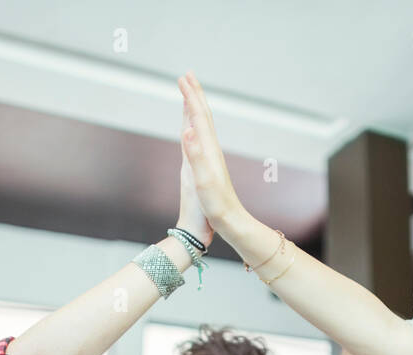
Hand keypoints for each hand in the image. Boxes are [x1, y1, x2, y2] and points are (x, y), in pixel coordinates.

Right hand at [177, 71, 243, 229]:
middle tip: (187, 75)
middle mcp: (211, 150)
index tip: (182, 78)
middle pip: (203, 116)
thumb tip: (188, 130)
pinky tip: (192, 128)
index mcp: (209, 150)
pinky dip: (194, 127)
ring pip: (202, 125)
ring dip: (195, 107)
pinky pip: (199, 139)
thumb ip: (195, 154)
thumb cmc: (216, 205)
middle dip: (195, 94)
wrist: (230, 222)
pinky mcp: (207, 166)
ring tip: (189, 95)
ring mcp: (210, 158)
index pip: (199, 117)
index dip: (190, 97)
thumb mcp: (203, 180)